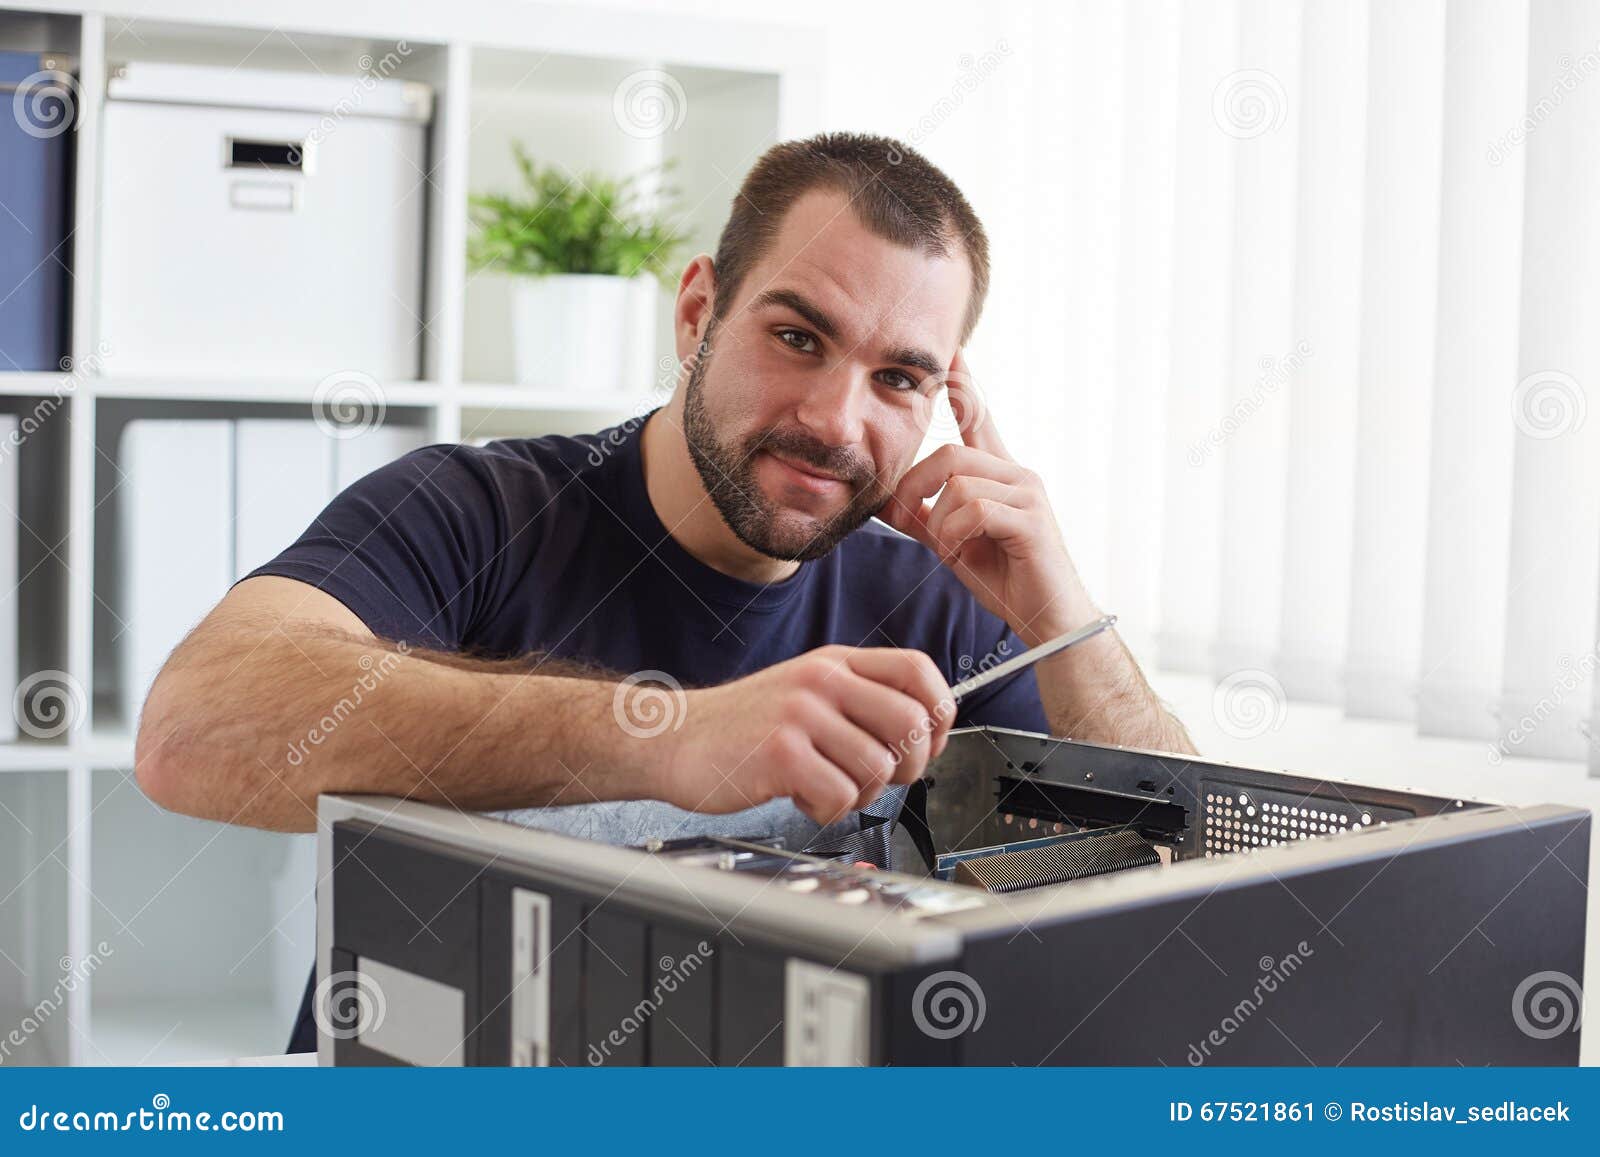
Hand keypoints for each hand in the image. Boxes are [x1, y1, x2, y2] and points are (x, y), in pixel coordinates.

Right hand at [657, 646, 954, 825]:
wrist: (673, 738)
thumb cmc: (743, 726)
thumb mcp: (806, 692)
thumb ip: (860, 700)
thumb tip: (927, 730)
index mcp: (835, 662)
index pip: (918, 669)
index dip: (940, 710)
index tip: (928, 740)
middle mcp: (822, 680)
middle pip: (912, 721)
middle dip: (909, 765)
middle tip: (878, 777)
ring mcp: (800, 714)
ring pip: (878, 767)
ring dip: (859, 794)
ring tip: (825, 785)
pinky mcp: (780, 752)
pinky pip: (840, 795)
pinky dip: (826, 809)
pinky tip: (800, 795)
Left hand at [878, 350, 1096, 645]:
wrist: (1049, 620)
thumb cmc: (1007, 581)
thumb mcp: (953, 544)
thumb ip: (924, 518)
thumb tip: (887, 501)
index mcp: (1000, 475)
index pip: (979, 418)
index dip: (964, 384)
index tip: (951, 351)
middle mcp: (1018, 473)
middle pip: (949, 453)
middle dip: (917, 487)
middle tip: (910, 522)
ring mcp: (1028, 492)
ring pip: (958, 482)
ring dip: (938, 522)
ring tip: (950, 550)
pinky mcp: (1032, 517)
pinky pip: (974, 509)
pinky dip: (955, 534)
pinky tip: (964, 553)